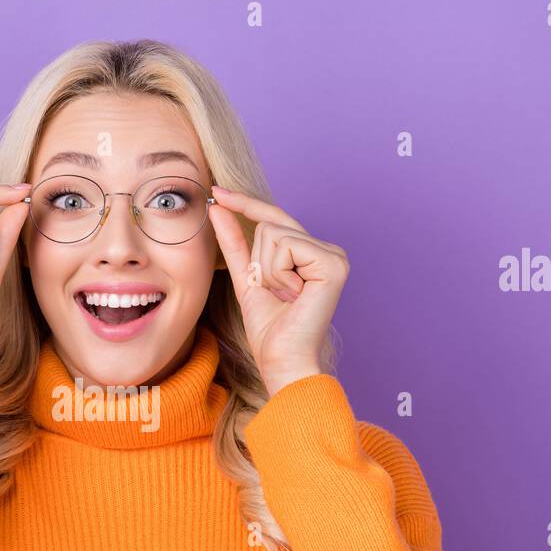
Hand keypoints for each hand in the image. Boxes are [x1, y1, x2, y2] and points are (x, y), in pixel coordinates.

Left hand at [208, 185, 349, 395]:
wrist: (282, 359)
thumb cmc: (268, 329)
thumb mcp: (246, 277)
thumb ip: (235, 243)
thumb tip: (219, 208)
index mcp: (311, 254)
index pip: (274, 218)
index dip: (245, 203)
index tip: (216, 191)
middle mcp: (328, 250)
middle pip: (270, 224)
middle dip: (258, 261)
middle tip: (273, 293)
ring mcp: (334, 255)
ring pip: (274, 233)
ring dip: (267, 271)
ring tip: (285, 297)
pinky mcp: (333, 263)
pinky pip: (285, 245)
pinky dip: (278, 273)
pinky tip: (294, 295)